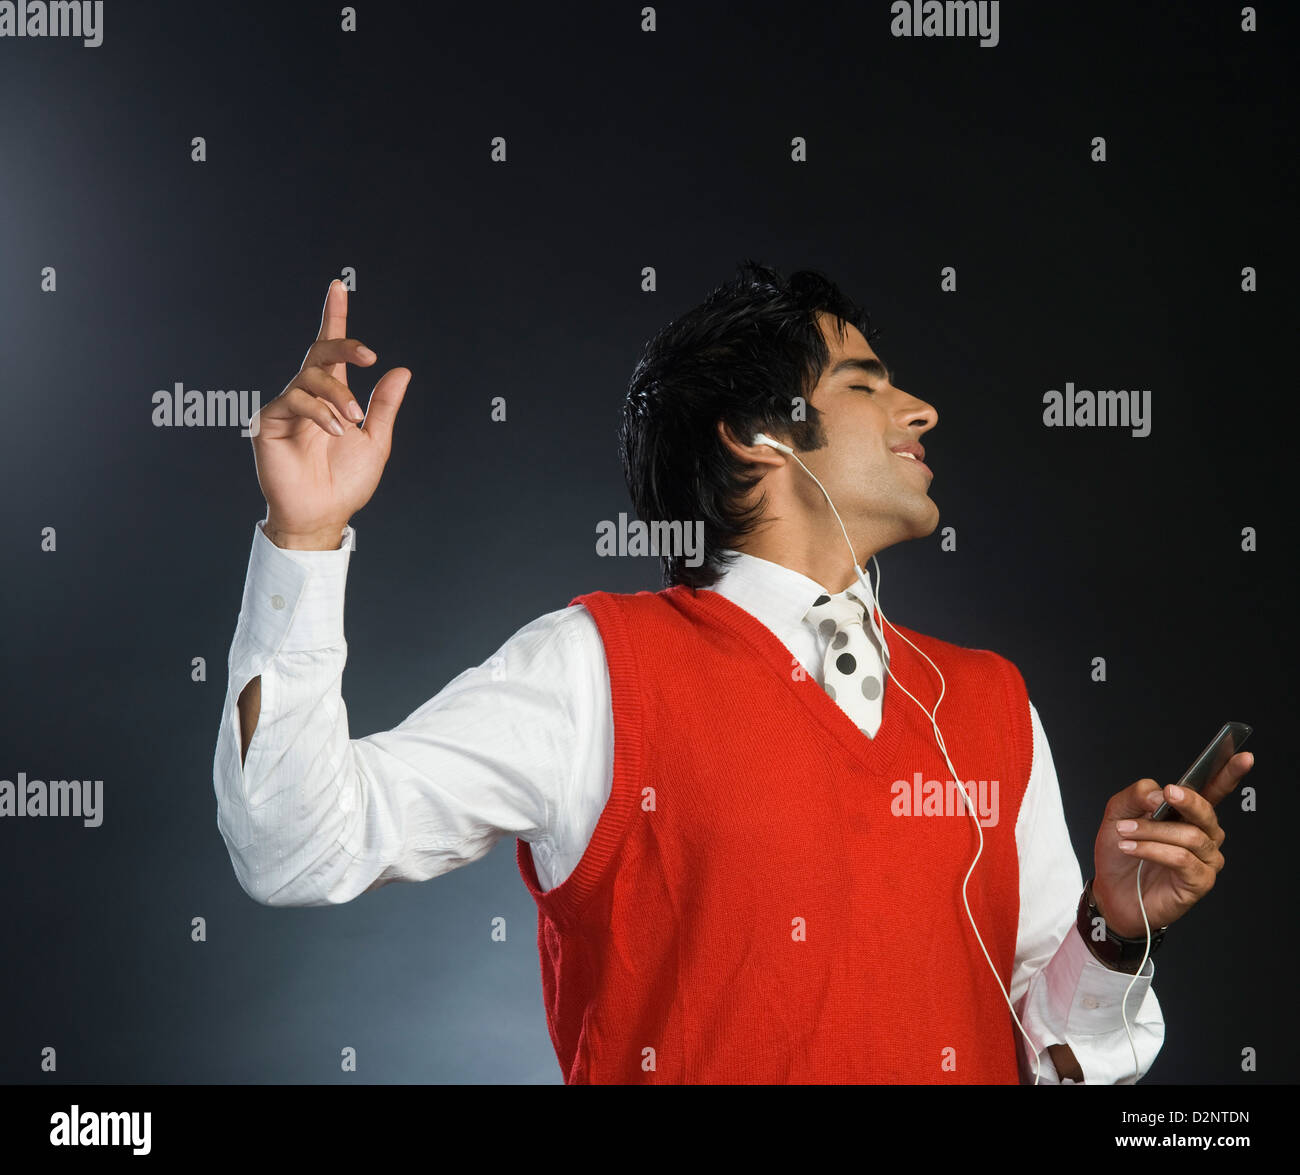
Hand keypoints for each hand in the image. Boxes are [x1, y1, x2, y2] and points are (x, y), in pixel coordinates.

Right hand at [250, 279, 410, 547]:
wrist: (323, 514)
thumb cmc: (345, 483)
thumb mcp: (375, 441)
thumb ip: (384, 406)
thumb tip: (401, 371)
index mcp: (332, 396)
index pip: (332, 350)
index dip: (335, 317)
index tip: (339, 286)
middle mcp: (307, 395)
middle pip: (320, 352)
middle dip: (344, 346)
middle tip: (370, 356)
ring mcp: (287, 407)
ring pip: (311, 377)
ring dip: (338, 395)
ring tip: (352, 421)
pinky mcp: (270, 422)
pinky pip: (295, 401)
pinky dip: (319, 412)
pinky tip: (334, 430)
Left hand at [1091, 751, 1253, 937]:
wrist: (1110, 891)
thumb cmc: (1119, 852)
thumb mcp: (1118, 815)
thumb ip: (1137, 796)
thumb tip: (1160, 793)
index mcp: (1187, 814)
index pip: (1214, 790)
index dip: (1229, 773)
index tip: (1243, 755)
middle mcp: (1203, 835)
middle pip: (1205, 811)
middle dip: (1183, 800)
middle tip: (1164, 796)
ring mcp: (1205, 859)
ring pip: (1189, 835)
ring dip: (1152, 832)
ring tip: (1124, 833)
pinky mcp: (1200, 881)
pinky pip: (1182, 859)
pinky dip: (1153, 850)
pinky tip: (1132, 848)